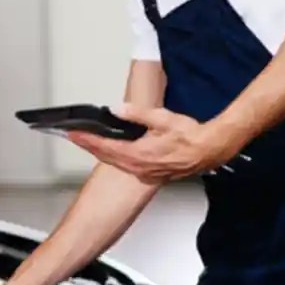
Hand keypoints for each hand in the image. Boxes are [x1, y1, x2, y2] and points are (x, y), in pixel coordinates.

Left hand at [67, 104, 240, 182]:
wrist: (211, 150)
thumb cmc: (190, 135)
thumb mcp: (162, 118)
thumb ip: (137, 114)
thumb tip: (117, 109)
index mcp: (139, 155)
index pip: (105, 147)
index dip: (87, 140)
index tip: (73, 134)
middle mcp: (139, 168)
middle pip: (107, 157)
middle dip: (90, 146)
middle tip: (76, 137)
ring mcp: (146, 174)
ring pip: (116, 164)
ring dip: (102, 153)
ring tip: (90, 143)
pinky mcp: (153, 174)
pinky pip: (127, 167)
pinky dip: (116, 159)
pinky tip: (115, 152)